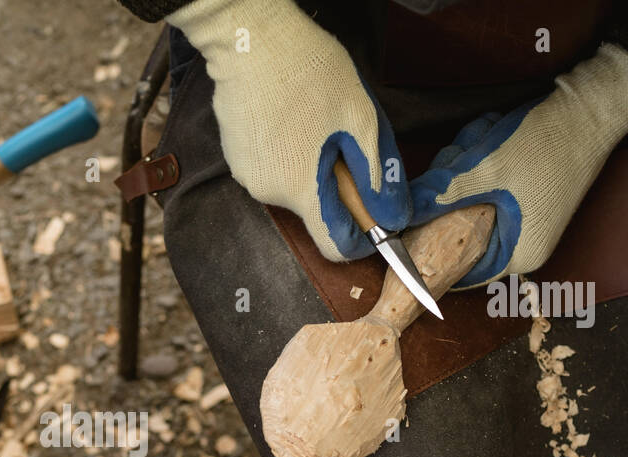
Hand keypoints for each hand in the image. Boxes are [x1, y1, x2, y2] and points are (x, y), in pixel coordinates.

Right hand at [168, 0, 409, 261]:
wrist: (251, 37)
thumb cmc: (309, 72)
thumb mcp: (360, 120)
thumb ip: (376, 176)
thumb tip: (392, 217)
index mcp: (302, 189)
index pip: (335, 247)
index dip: (361, 238)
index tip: (375, 218)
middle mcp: (269, 193)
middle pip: (315, 210)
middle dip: (335, 185)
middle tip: (346, 139)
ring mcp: (248, 176)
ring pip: (293, 187)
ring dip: (311, 166)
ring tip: (314, 121)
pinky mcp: (236, 158)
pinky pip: (272, 169)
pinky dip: (288, 153)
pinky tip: (291, 117)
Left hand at [409, 43, 627, 288]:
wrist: (594, 103)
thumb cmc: (547, 142)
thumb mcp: (483, 170)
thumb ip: (437, 196)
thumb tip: (397, 216)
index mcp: (518, 253)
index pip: (459, 271)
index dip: (429, 250)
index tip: (405, 228)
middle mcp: (525, 243)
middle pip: (461, 232)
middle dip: (450, 195)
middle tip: (458, 159)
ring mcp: (527, 217)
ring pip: (470, 204)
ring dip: (465, 170)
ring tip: (481, 140)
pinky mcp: (526, 193)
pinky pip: (486, 186)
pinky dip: (481, 163)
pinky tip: (489, 135)